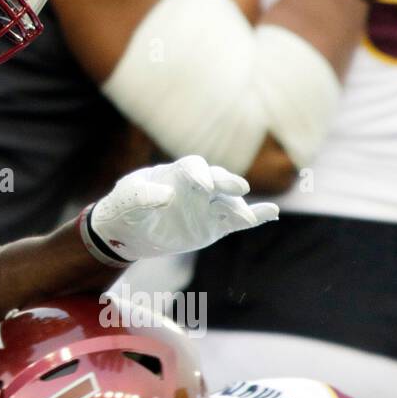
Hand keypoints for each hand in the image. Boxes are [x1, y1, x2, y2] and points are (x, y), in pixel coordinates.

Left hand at [79, 155, 278, 265]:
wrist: (128, 231)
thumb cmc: (126, 208)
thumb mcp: (127, 200)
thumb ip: (143, 195)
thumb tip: (166, 195)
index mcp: (176, 174)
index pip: (194, 166)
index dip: (201, 173)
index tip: (203, 186)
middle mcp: (196, 187)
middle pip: (218, 180)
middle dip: (227, 183)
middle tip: (238, 188)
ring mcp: (207, 206)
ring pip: (229, 202)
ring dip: (241, 207)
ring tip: (247, 216)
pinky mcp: (213, 226)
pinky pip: (236, 220)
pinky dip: (255, 217)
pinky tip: (271, 213)